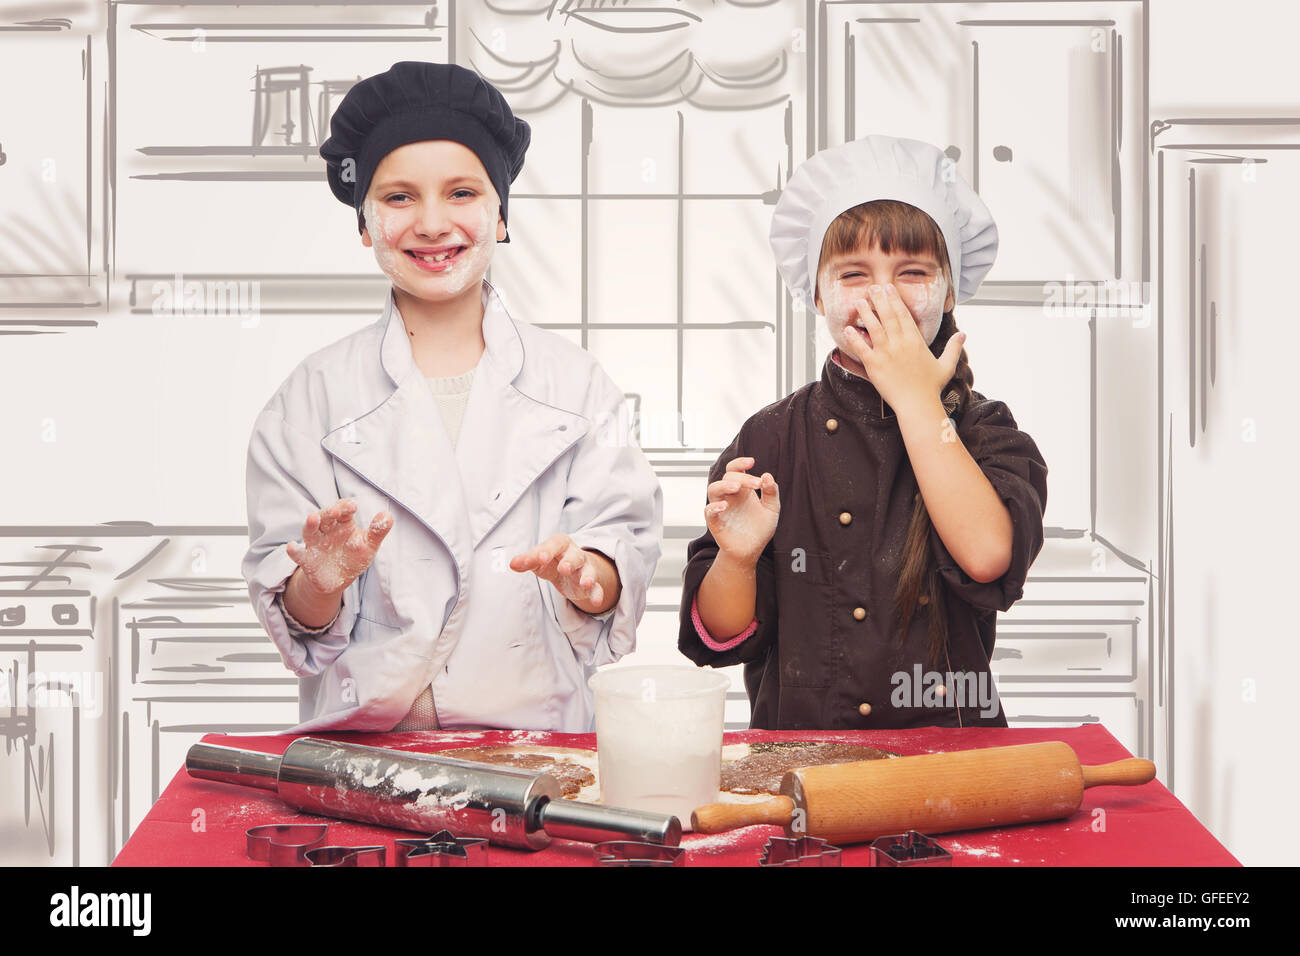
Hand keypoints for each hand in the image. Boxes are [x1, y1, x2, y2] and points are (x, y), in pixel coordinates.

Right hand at [286, 498, 392, 596]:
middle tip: (337, 510)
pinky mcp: (307, 559)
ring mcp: (315, 543)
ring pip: (310, 531)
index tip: (352, 506)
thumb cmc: (354, 556)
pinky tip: (291, 547)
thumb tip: (388, 515)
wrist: (339, 578)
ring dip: (310, 524)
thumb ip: (377, 531)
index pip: (343, 510)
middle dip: (330, 512)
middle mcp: (327, 529)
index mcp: (343, 523)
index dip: (346, 506)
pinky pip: (299, 554)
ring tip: (313, 518)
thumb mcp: (368, 545)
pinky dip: (294, 551)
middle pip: (326, 517)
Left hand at [510, 533, 616, 613]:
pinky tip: (596, 601)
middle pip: (575, 556)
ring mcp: (584, 569)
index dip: (548, 551)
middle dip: (570, 562)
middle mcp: (574, 554)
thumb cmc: (551, 561)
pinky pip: (596, 588)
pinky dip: (597, 594)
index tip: (540, 558)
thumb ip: (527, 561)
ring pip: (588, 571)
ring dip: (587, 577)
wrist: (572, 569)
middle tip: (564, 568)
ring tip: (586, 583)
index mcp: (560, 544)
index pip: (554, 544)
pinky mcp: (591, 584)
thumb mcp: (539, 560)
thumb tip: (512, 564)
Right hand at [705, 456, 779, 563]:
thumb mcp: (771, 509)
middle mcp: (730, 496)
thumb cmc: (759, 528)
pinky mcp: (715, 522)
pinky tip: (724, 506)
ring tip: (736, 487)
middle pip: (728, 477)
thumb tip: (767, 476)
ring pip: (713, 489)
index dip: (740, 462)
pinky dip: (714, 507)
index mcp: (742, 490)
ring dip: (724, 485)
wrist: (752, 550)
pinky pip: (708, 511)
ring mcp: (721, 508)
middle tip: (756, 483)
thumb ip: (771, 492)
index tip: (752, 461)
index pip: (736, 469)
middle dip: (742, 477)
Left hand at [842, 283, 964, 414]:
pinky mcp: (874, 365)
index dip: (895, 300)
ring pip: (873, 328)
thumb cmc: (931, 387)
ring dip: (866, 313)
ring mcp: (886, 354)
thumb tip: (964, 335)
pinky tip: (847, 329)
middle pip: (888, 316)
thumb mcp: (946, 365)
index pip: (903, 315)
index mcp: (915, 341)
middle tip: (873, 287)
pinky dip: (854, 338)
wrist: (917, 405)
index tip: (889, 288)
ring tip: (859, 302)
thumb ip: (953, 348)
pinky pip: (861, 348)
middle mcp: (900, 343)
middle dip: (880, 300)